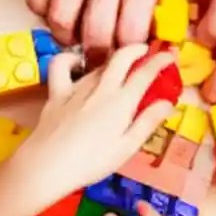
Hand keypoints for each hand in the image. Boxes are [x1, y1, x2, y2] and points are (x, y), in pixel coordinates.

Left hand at [8, 47, 176, 201]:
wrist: (47, 167)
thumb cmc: (91, 163)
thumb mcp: (126, 148)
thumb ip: (148, 122)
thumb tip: (168, 103)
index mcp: (122, 102)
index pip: (145, 73)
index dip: (160, 61)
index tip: (169, 55)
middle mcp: (101, 88)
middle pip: (122, 57)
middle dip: (137, 49)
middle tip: (147, 51)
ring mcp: (76, 87)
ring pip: (99, 64)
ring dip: (113, 60)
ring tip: (121, 66)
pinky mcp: (56, 93)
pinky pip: (62, 66)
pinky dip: (71, 60)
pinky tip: (78, 65)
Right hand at [26, 0, 173, 53]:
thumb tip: (146, 11)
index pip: (132, 33)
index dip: (130, 53)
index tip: (131, 54)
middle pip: (96, 34)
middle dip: (98, 56)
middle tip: (101, 58)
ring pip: (61, 19)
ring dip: (66, 36)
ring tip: (74, 37)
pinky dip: (39, 6)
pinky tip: (49, 8)